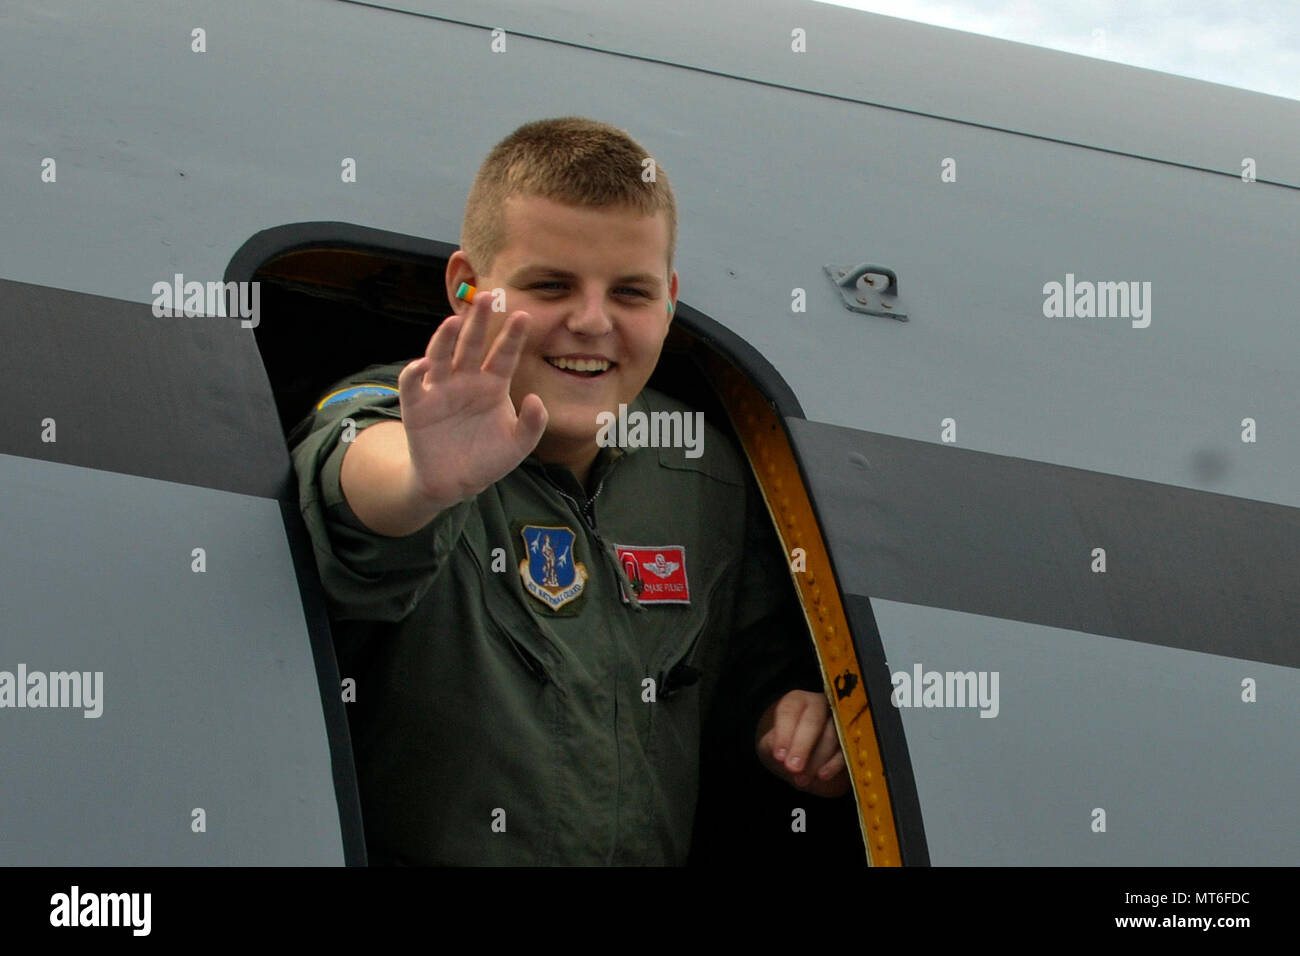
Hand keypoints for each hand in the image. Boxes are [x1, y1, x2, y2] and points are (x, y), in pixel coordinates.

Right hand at [397, 291, 547, 503]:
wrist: (454, 484)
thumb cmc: (487, 460)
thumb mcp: (518, 446)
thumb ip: (532, 425)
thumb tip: (535, 398)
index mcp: (493, 385)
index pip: (503, 354)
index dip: (512, 336)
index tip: (523, 316)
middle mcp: (466, 380)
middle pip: (471, 344)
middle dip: (478, 321)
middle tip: (486, 297)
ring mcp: (440, 389)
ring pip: (441, 355)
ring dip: (445, 338)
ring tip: (454, 321)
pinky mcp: (416, 404)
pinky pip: (412, 382)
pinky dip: (415, 371)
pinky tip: (425, 365)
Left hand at [755, 690, 849, 797]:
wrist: (804, 760)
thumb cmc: (786, 747)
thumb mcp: (772, 745)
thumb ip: (772, 745)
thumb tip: (783, 754)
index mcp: (796, 701)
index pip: (789, 711)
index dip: (784, 734)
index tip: (779, 756)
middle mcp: (819, 705)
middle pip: (813, 720)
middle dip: (802, 746)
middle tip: (792, 767)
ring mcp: (839, 719)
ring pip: (832, 735)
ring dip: (816, 760)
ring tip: (802, 779)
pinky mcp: (852, 738)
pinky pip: (846, 749)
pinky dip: (834, 765)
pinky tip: (822, 775)